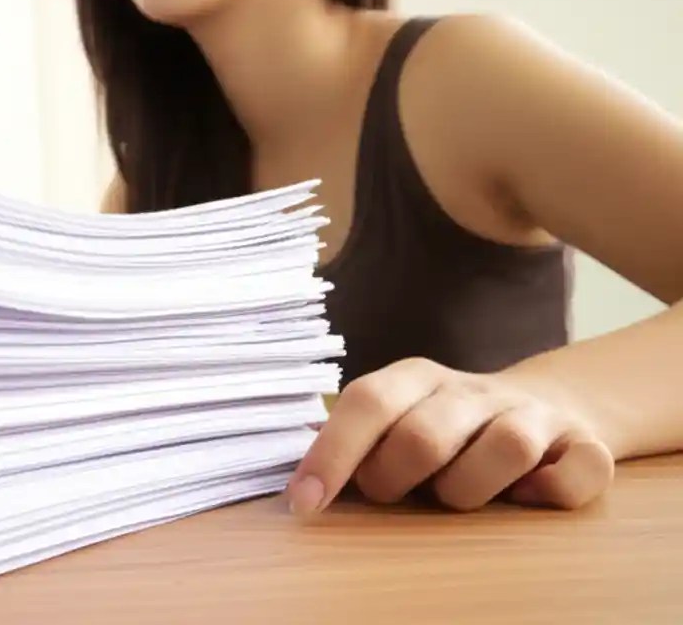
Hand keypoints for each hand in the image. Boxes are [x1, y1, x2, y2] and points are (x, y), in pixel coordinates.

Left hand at [286, 358, 614, 514]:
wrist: (545, 404)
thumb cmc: (445, 426)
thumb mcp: (394, 418)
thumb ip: (352, 441)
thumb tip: (296, 479)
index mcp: (415, 378)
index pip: (366, 403)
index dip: (332, 454)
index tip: (304, 502)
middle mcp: (472, 390)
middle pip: (425, 436)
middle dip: (395, 480)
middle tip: (394, 492)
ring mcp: (532, 414)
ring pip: (507, 447)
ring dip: (470, 490)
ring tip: (457, 494)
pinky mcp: (583, 443)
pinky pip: (577, 472)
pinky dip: (552, 492)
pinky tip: (527, 496)